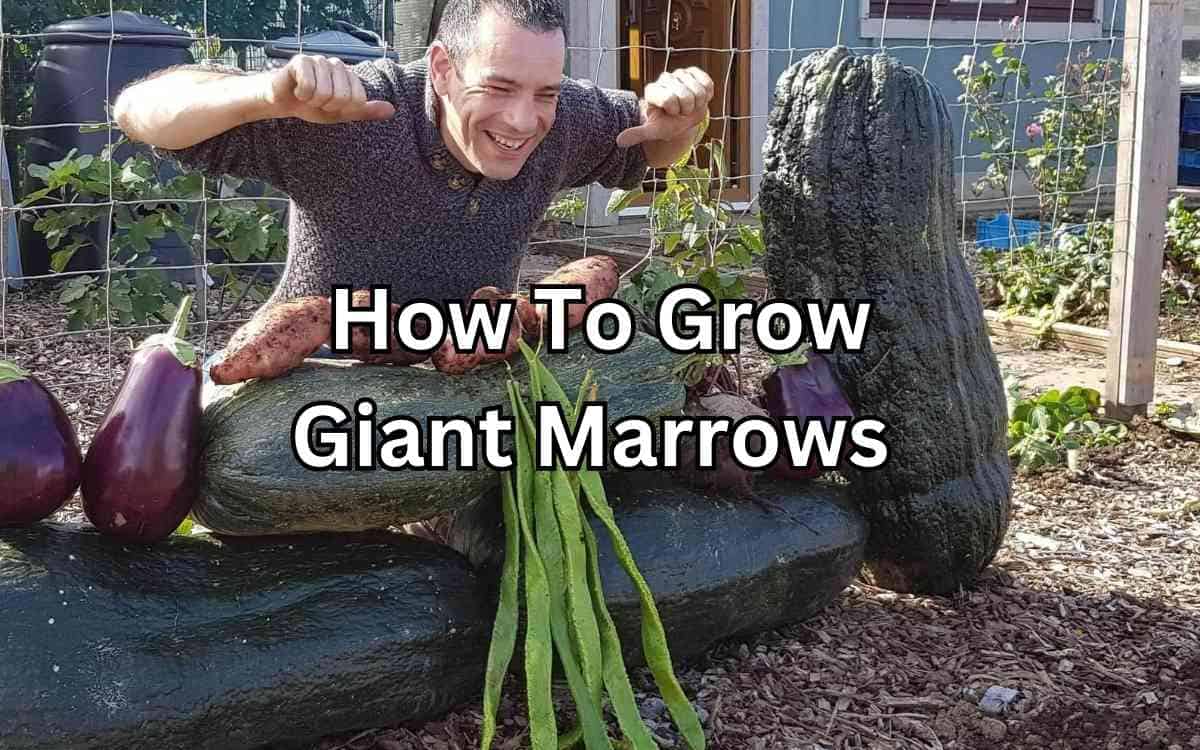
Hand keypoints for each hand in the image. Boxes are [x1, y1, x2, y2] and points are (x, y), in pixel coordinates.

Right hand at [263, 54, 395, 123]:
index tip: (332, 107)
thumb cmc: (313, 106)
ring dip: (313, 101)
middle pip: (342, 96)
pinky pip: (308, 85)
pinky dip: (302, 94)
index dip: (343, 109)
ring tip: (307, 96)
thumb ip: (365, 111)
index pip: (358, 99)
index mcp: (349, 76)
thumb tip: (391, 110)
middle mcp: (336, 64)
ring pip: (325, 92)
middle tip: (318, 102)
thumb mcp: (342, 114)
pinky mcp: (301, 61)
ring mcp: (319, 61)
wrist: (284, 102)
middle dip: (328, 106)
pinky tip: (297, 90)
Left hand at [616, 67, 713, 147]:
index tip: (671, 114)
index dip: (675, 110)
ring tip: (689, 105)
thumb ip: (637, 134)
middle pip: (685, 97)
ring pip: (698, 91)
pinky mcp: (694, 72)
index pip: (670, 99)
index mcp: (652, 90)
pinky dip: (707, 95)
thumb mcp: (653, 131)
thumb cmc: (666, 124)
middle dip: (687, 109)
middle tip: (681, 111)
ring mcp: (679, 73)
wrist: (683, 119)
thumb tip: (618, 141)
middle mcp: (664, 78)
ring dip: (697, 103)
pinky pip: (707, 84)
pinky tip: (698, 97)